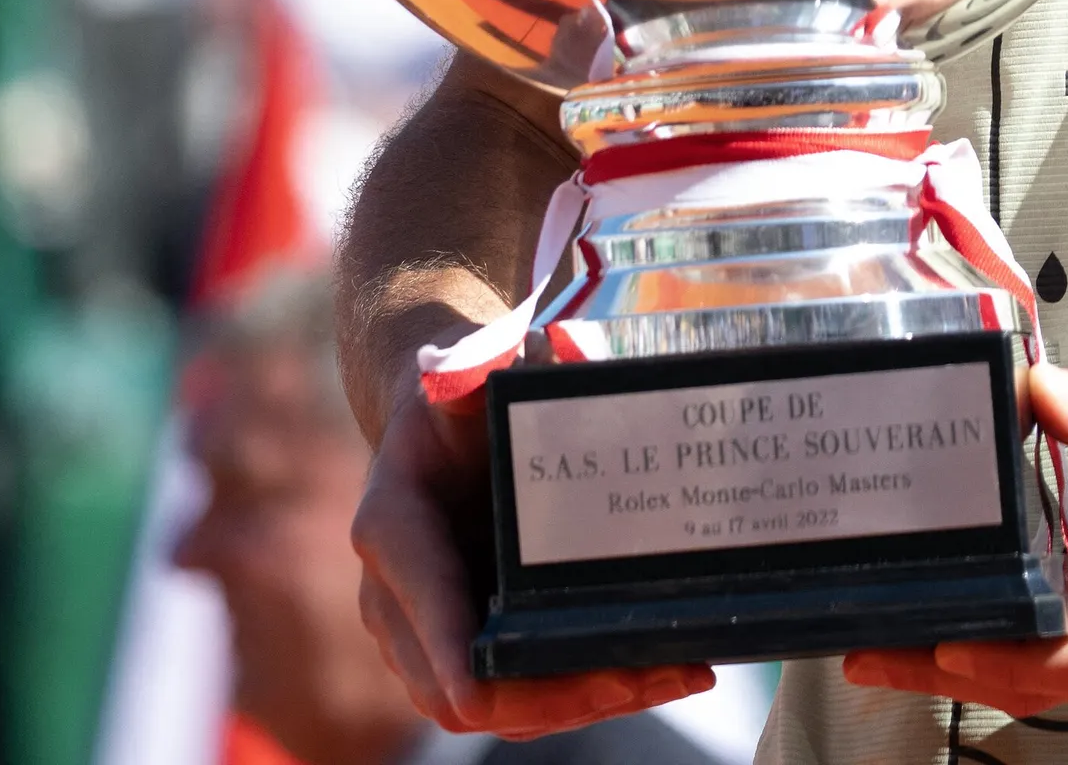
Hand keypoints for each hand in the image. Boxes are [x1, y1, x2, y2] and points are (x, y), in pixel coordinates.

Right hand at [350, 373, 714, 737]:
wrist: (442, 425)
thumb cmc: (457, 398)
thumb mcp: (461, 372)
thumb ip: (468, 370)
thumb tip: (492, 362)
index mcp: (393, 529)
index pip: (419, 603)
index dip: (448, 654)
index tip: (484, 695)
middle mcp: (398, 600)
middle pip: (457, 684)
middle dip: (550, 694)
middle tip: (641, 675)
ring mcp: (431, 637)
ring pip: (494, 706)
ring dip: (581, 702)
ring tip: (674, 673)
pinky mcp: (470, 650)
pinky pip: (518, 697)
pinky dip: (583, 695)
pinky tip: (657, 672)